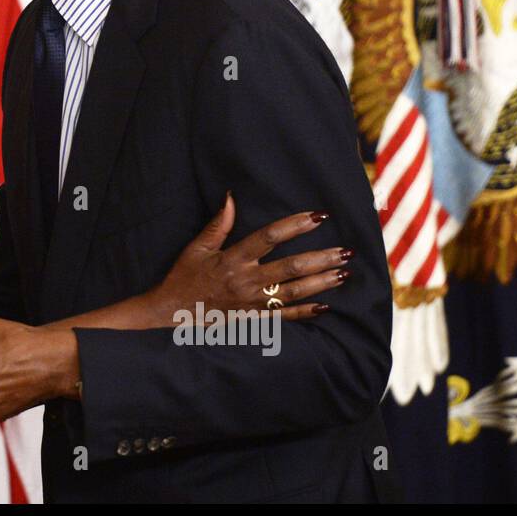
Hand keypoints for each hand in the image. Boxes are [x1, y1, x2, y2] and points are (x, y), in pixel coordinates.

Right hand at [158, 192, 349, 320]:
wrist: (171, 311)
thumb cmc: (184, 276)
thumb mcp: (197, 247)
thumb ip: (218, 224)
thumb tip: (231, 197)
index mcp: (232, 258)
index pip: (269, 237)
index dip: (295, 225)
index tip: (318, 217)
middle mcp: (245, 280)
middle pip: (290, 267)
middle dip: (320, 258)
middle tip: (345, 251)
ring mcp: (251, 301)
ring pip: (293, 291)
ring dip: (320, 283)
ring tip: (343, 273)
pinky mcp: (252, 318)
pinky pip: (283, 316)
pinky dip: (305, 312)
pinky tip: (326, 306)